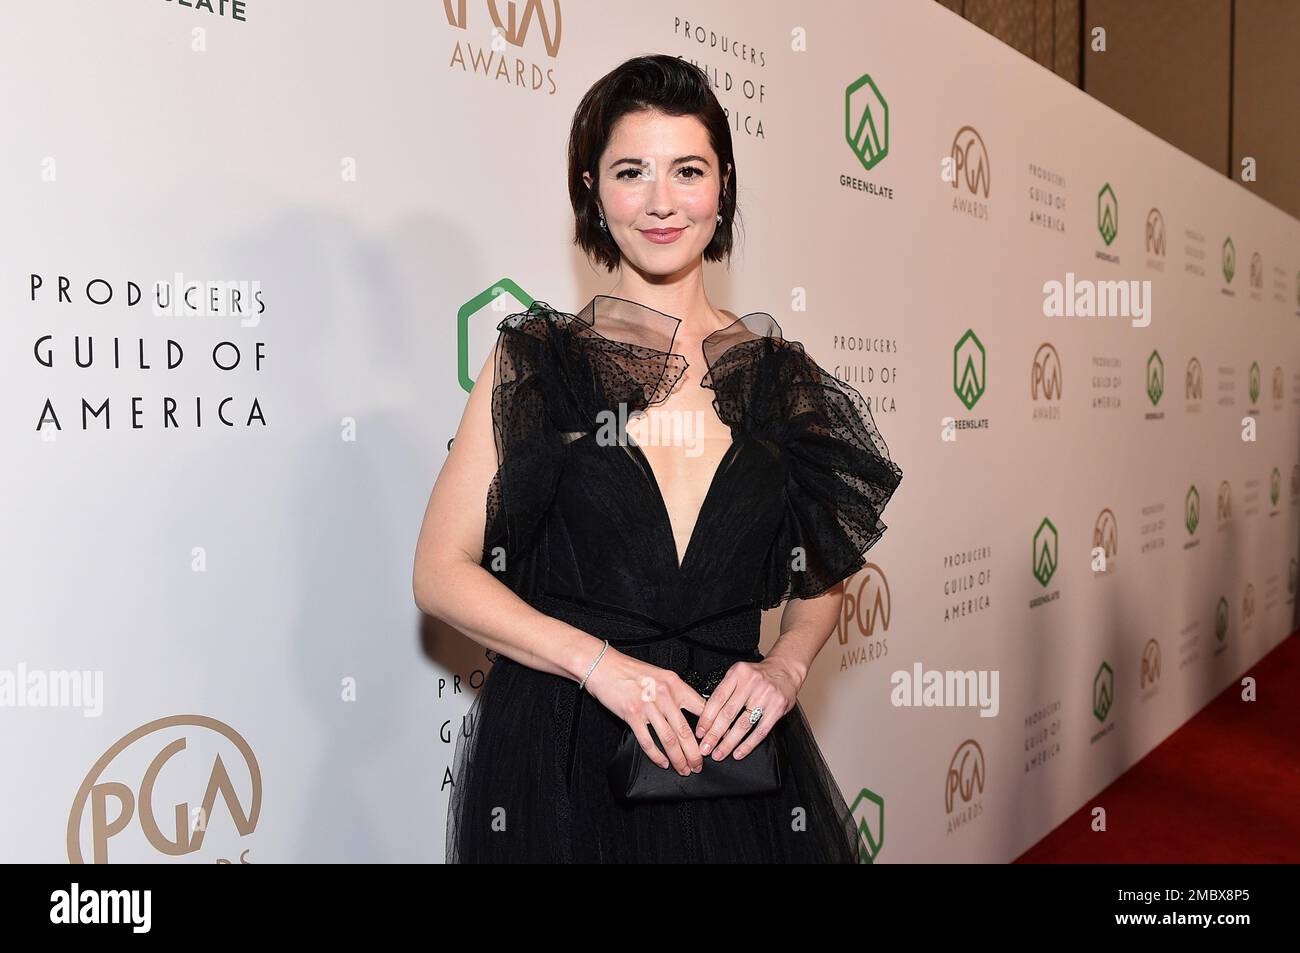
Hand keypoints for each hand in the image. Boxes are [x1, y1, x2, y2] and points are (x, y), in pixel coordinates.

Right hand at [582, 648, 706, 776]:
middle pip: (686, 730)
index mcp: (674, 683)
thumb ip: (675, 693)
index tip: (713, 741)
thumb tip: (691, 712)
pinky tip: (663, 763)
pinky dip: (657, 756)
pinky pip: (647, 741)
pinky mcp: (632, 715)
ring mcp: (648, 705)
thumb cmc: (630, 671)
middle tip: (699, 765)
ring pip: (669, 739)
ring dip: (679, 758)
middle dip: (695, 753)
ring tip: (684, 769)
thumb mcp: (660, 676)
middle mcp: (664, 694)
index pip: (700, 708)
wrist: (603, 665)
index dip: (710, 728)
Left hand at [694, 657, 802, 761]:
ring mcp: (766, 695)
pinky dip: (748, 744)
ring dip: (729, 743)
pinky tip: (739, 752)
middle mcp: (751, 683)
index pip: (718, 698)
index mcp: (737, 673)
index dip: (706, 718)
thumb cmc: (758, 675)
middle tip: (705, 748)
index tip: (700, 733)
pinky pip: (760, 731)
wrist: (785, 670)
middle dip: (714, 734)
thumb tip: (708, 717)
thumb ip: (725, 691)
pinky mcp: (777, 708)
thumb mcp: (739, 674)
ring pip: (743, 724)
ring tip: (719, 753)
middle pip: (728, 713)